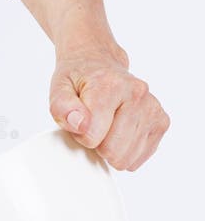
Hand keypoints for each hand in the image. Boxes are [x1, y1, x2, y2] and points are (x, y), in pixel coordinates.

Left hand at [49, 45, 169, 170]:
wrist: (98, 62)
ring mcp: (152, 108)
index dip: (80, 135)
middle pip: (112, 151)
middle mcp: (137, 94)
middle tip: (94, 124)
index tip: (81, 120)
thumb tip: (80, 124)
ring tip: (107, 125)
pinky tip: (120, 131)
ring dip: (112, 147)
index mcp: (110, 85)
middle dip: (97, 144)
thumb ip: (62, 107)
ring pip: (126, 158)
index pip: (92, 136)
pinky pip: (139, 157)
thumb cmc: (79, 79)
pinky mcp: (161, 121)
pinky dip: (126, 151)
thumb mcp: (59, 88)